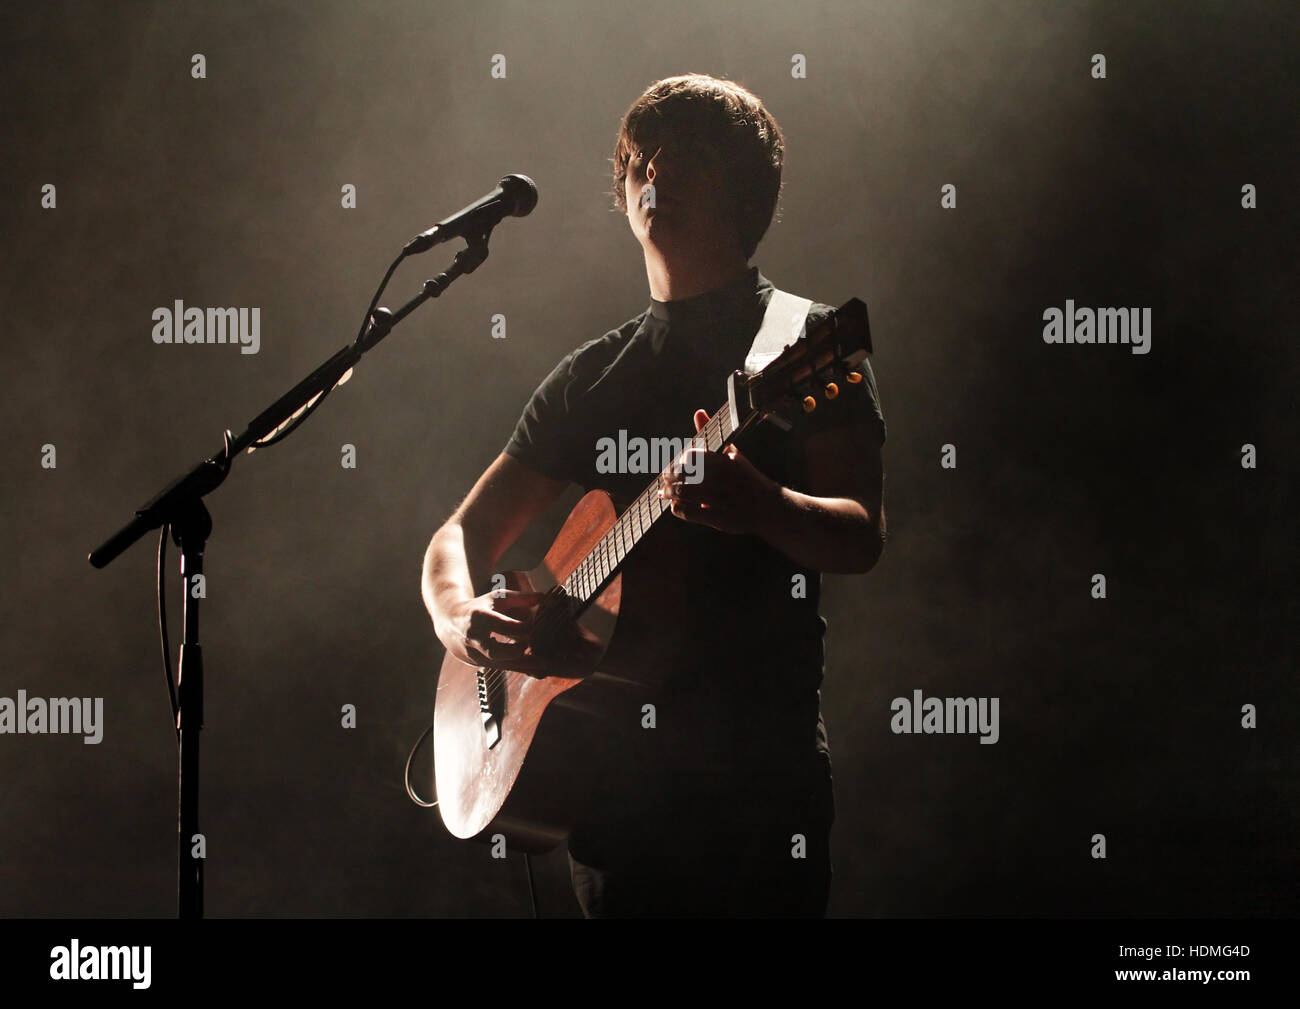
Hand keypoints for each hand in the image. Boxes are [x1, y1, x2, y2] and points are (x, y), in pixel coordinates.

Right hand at [438, 589, 551, 676]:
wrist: (450, 622)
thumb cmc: (479, 607)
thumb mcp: (496, 598)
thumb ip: (520, 597)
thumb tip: (543, 597)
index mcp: (479, 617)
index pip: (503, 625)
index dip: (522, 627)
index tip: (536, 625)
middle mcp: (474, 638)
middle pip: (496, 651)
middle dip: (517, 651)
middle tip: (533, 645)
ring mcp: (474, 654)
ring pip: (500, 664)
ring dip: (523, 665)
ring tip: (544, 664)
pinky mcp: (479, 664)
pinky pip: (501, 669)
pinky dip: (519, 669)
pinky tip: (536, 670)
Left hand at [657, 408, 780, 534]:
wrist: (769, 507)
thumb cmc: (746, 477)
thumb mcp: (732, 453)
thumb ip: (711, 433)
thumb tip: (698, 412)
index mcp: (725, 460)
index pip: (691, 456)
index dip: (680, 462)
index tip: (676, 466)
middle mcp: (723, 478)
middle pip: (683, 474)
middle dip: (670, 477)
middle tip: (665, 479)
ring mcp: (720, 499)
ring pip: (683, 492)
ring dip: (669, 492)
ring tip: (664, 493)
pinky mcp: (718, 518)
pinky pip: (688, 512)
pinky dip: (677, 508)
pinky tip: (675, 506)